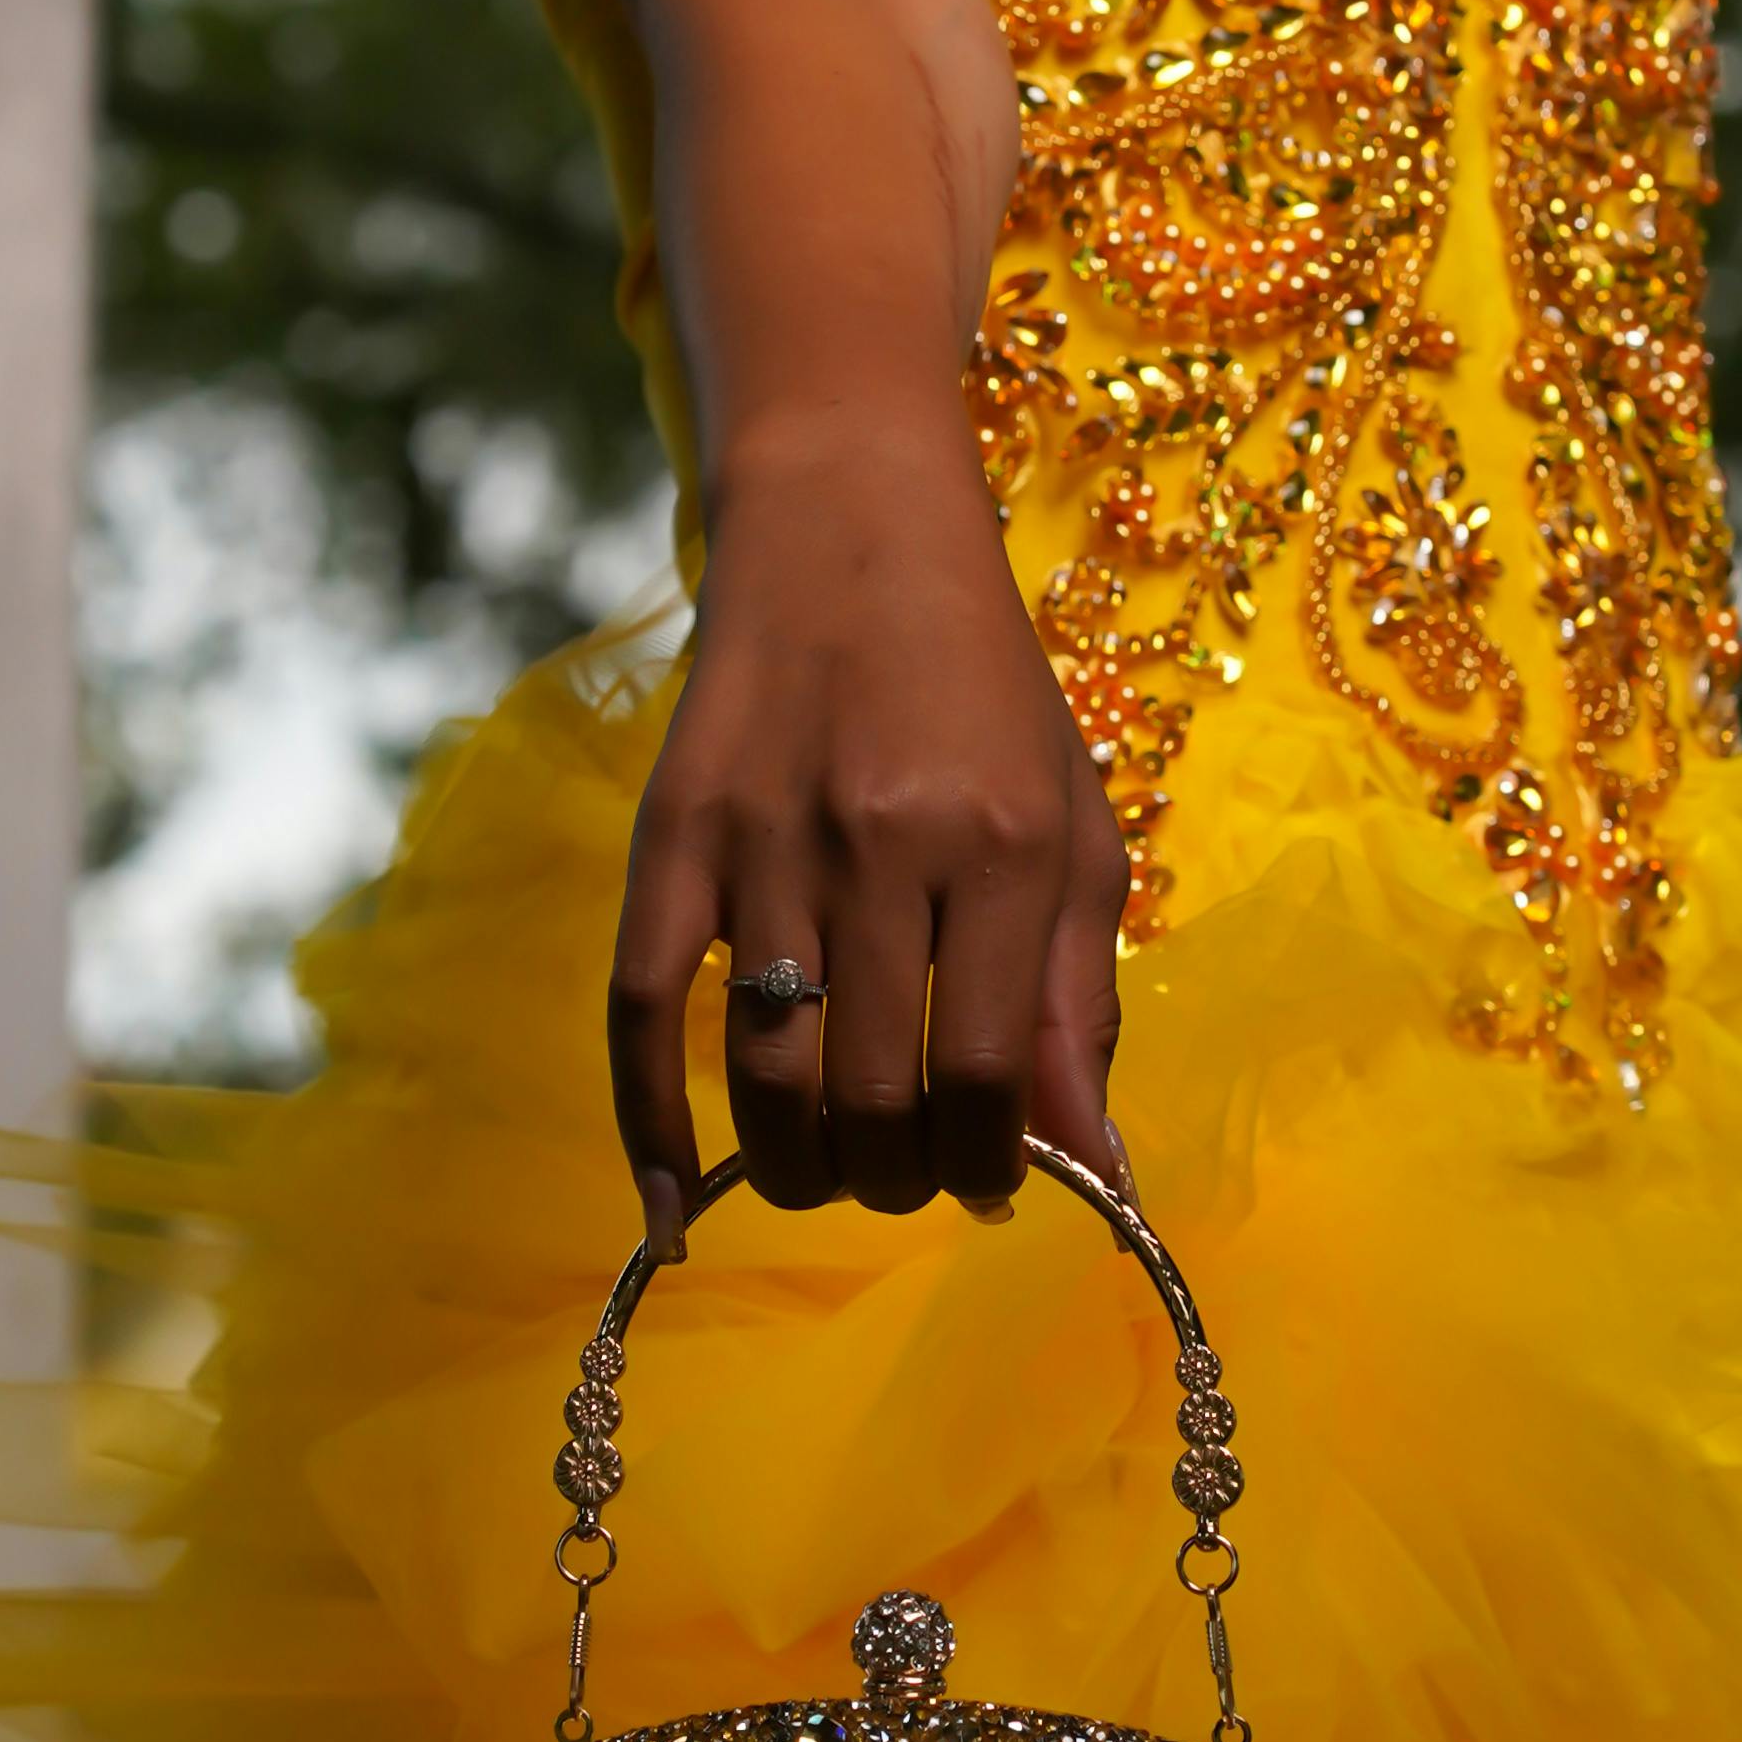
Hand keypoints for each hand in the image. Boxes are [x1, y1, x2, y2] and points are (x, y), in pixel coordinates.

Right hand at [607, 417, 1132, 1258]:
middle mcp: (888, 845)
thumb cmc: (985, 694)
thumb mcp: (1074, 826)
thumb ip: (1083, 1000)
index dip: (987, 1165)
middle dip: (895, 1180)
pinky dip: (650, 1130)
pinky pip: (644, 1012)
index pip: (988, 1077)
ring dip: (797, 1171)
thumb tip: (1096, 1170)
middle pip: (876, 1098)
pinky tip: (674, 1210)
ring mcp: (767, 841)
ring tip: (824, 1174)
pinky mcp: (672, 833)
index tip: (989, 1178)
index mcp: (1009, 846)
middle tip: (904, 1176)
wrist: (852, 531)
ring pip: (767, 1077)